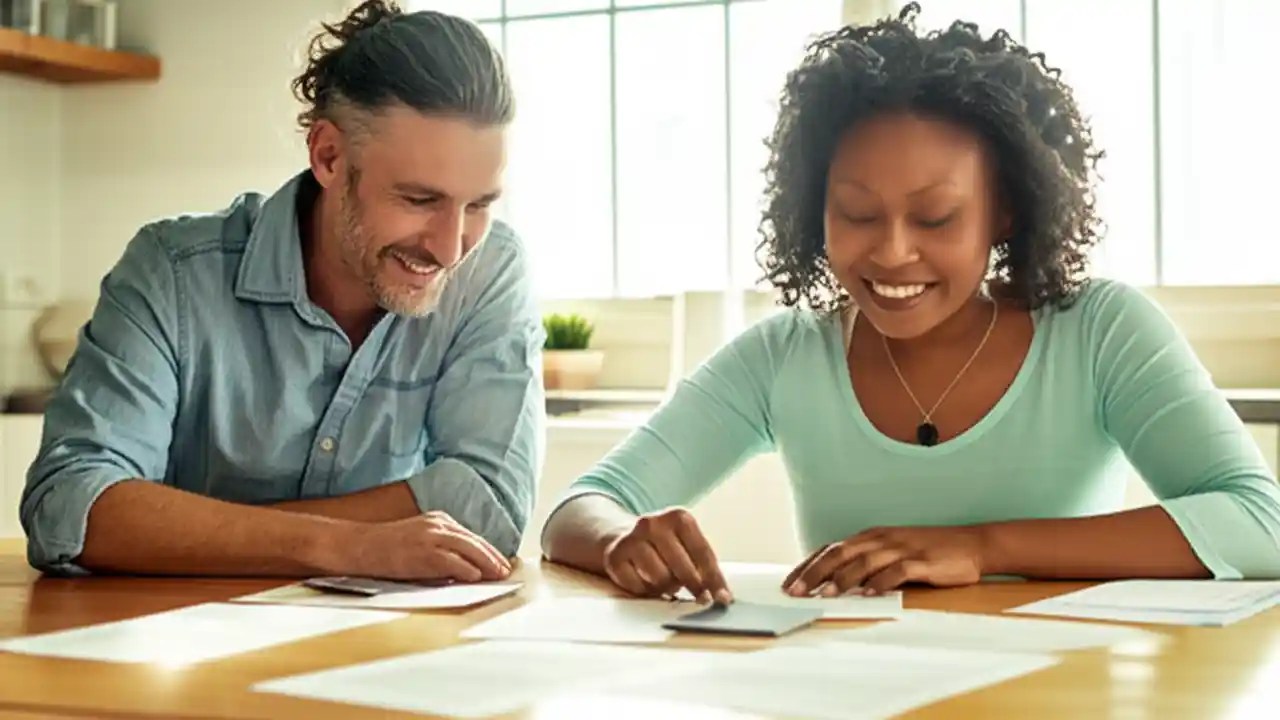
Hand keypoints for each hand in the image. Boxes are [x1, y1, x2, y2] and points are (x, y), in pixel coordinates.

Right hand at [337, 511, 511, 582]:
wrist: (358, 545)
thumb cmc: (385, 547)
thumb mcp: (418, 538)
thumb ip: (441, 547)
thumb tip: (466, 567)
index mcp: (438, 520)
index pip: (470, 536)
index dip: (488, 551)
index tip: (500, 562)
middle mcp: (437, 524)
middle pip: (474, 541)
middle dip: (493, 557)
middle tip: (506, 571)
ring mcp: (430, 536)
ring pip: (468, 549)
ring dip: (486, 563)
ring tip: (498, 576)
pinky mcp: (422, 551)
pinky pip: (451, 560)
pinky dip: (466, 569)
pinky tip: (475, 577)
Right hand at [602, 508, 732, 603]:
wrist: (621, 535)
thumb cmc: (664, 546)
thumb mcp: (686, 544)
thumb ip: (704, 567)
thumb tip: (722, 596)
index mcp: (678, 517)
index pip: (702, 552)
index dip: (714, 579)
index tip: (723, 598)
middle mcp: (653, 524)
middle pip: (682, 568)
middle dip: (694, 587)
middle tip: (700, 599)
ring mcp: (632, 539)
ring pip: (660, 579)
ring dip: (668, 588)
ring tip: (668, 581)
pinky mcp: (615, 557)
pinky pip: (639, 587)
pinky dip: (646, 591)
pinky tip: (647, 582)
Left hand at [783, 525, 986, 595]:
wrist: (972, 544)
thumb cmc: (927, 551)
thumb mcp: (891, 551)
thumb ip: (865, 563)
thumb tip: (831, 583)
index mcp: (870, 537)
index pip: (831, 549)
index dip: (807, 566)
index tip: (788, 584)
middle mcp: (882, 539)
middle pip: (841, 554)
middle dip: (815, 573)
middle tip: (796, 592)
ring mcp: (902, 548)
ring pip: (865, 561)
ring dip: (844, 579)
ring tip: (826, 595)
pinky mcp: (922, 561)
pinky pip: (898, 571)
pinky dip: (882, 581)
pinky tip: (869, 594)